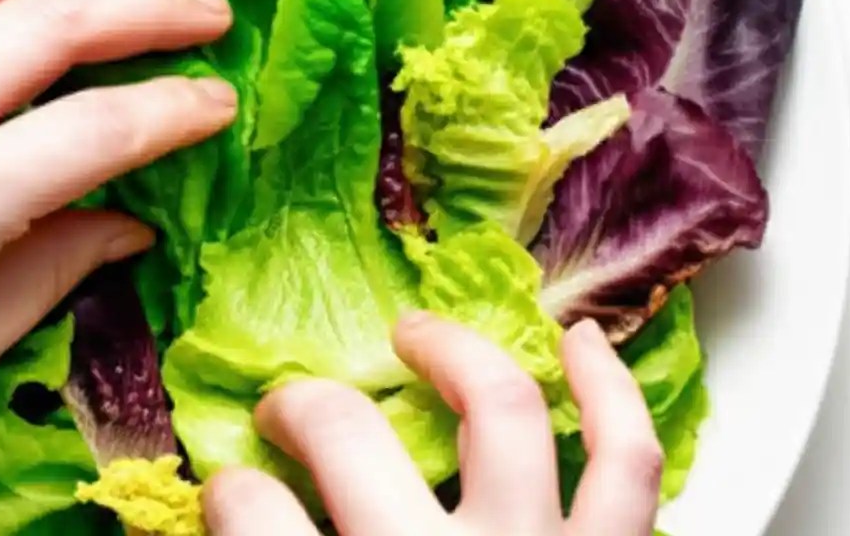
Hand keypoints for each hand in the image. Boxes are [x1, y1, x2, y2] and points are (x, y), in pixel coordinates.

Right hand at [203, 315, 662, 535]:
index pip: (252, 518)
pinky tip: (580, 342)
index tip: (231, 491)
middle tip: (288, 412)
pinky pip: (628, 463)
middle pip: (351, 441)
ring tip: (415, 334)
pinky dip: (612, 392)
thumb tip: (221, 531)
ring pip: (503, 413)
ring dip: (452, 353)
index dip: (228, 493)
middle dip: (302, 407)